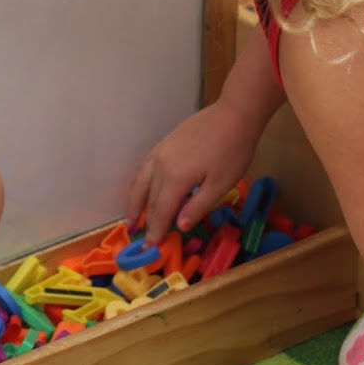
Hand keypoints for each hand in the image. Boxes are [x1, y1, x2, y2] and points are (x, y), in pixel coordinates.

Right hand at [127, 98, 261, 244]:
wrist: (233, 115)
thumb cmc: (232, 152)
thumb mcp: (220, 184)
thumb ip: (198, 207)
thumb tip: (180, 227)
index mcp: (175, 177)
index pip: (161, 211)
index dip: (156, 231)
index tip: (149, 249)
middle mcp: (161, 164)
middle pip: (149, 197)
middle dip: (144, 220)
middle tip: (138, 240)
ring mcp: (160, 151)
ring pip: (141, 181)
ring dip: (134, 202)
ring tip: (130, 219)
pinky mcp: (164, 143)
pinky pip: (145, 167)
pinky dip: (139, 183)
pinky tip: (142, 189)